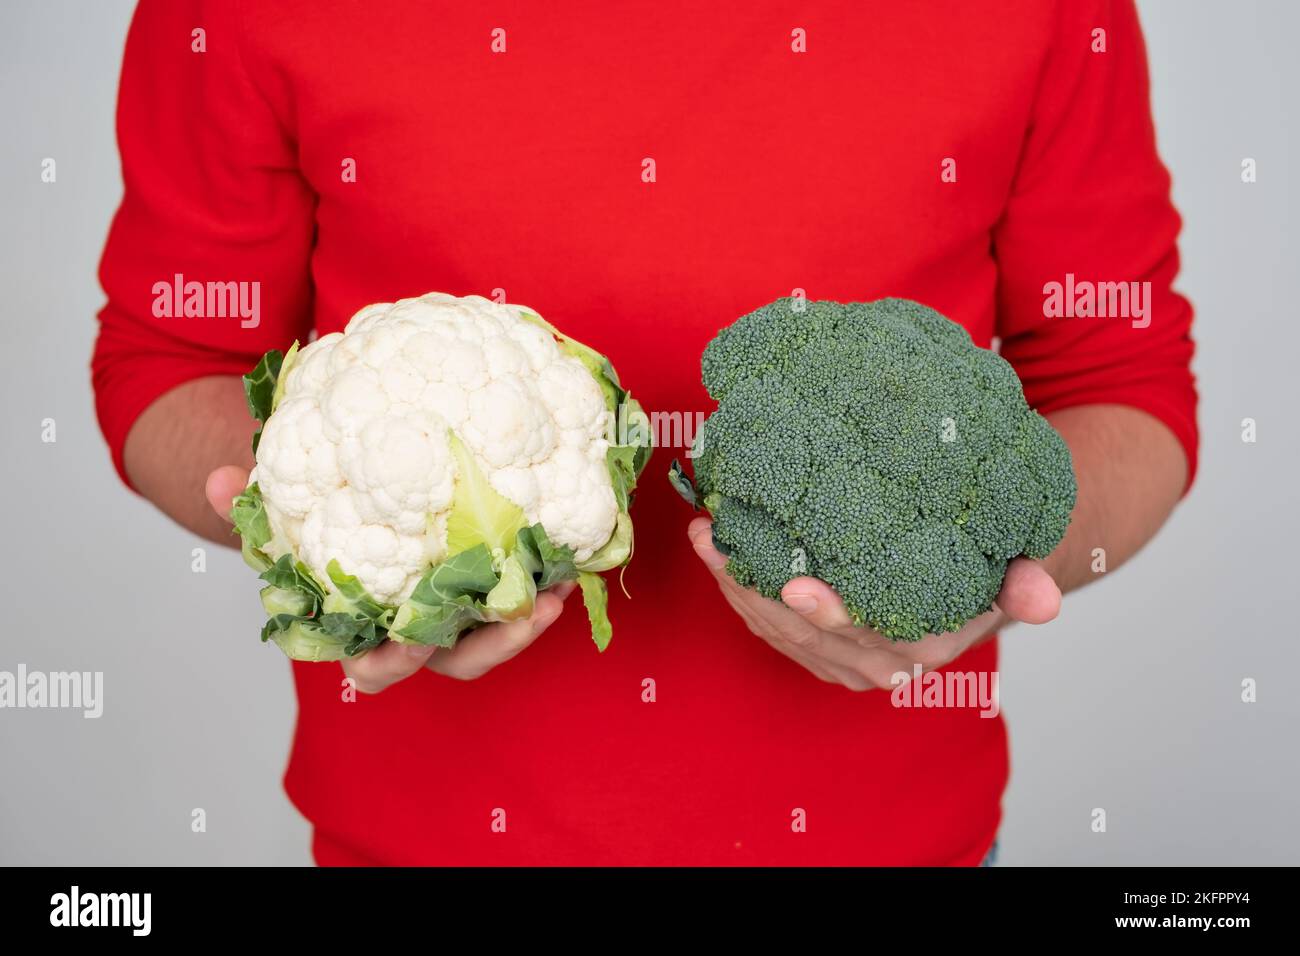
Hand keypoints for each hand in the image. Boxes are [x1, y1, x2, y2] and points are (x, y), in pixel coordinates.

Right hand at [206, 465, 570, 691]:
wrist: (348, 505)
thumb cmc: (314, 524)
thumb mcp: (280, 516)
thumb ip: (248, 505)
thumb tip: (219, 480)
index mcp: (364, 628)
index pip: (373, 666)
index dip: (391, 664)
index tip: (408, 649)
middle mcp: (416, 629)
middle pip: (456, 660)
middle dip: (491, 647)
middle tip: (520, 616)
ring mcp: (456, 611)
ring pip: (497, 632)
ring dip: (528, 617)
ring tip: (558, 588)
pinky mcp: (489, 581)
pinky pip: (519, 592)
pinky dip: (542, 577)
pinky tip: (567, 551)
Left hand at [687, 517, 1061, 690]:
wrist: (971, 583)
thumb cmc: (983, 563)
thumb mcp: (1013, 567)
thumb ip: (1023, 584)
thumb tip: (1045, 602)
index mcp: (921, 648)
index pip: (868, 636)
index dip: (828, 613)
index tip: (793, 580)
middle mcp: (877, 664)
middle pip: (804, 633)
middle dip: (755, 588)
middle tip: (719, 541)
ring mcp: (840, 658)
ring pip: (776, 629)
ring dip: (735, 585)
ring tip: (705, 534)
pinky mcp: (815, 646)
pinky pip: (767, 625)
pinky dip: (738, 589)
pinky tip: (716, 551)